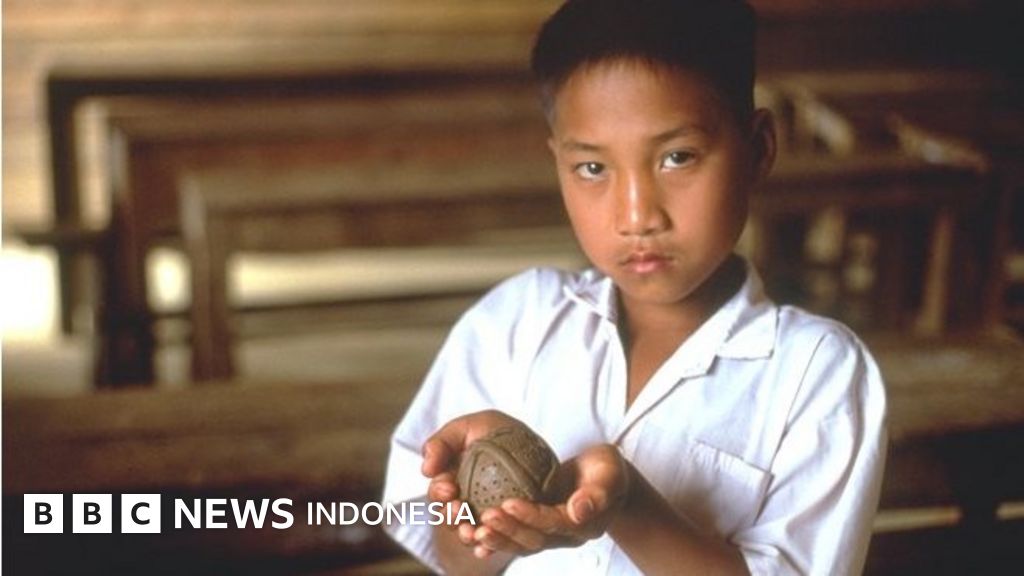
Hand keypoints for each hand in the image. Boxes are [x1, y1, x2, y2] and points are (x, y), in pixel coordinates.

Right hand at [423, 409, 527, 540]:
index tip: (448, 488)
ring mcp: (484, 518)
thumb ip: (442, 442)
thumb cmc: (497, 432)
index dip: (439, 493)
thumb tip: (425, 470)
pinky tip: (486, 550)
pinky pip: (495, 544)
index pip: (438, 493)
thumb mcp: (469, 427)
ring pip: (469, 534)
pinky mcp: (506, 529)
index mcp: (451, 482)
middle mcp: (464, 504)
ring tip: (471, 532)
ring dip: (466, 535)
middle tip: (458, 509)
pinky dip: (487, 549)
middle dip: (449, 516)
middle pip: (449, 518)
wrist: (536, 446)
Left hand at [469, 443, 629, 557]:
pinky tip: (474, 538)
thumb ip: (597, 492)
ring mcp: (551, 536)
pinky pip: (515, 540)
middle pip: (535, 540)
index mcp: (585, 524)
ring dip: (498, 539)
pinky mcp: (537, 531)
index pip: (555, 523)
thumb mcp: (609, 473)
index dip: (532, 516)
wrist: (602, 478)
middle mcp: (566, 536)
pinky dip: (496, 541)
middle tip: (486, 517)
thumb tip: (579, 511)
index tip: (508, 503)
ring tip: (473, 531)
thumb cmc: (606, 471)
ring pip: (522, 545)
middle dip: (509, 530)